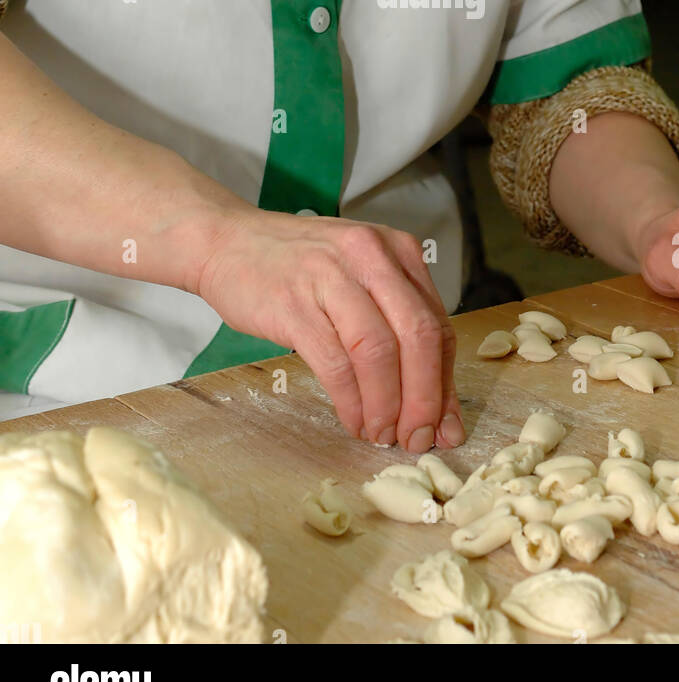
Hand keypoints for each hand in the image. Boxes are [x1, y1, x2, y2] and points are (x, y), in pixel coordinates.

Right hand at [196, 209, 463, 450]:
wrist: (229, 242)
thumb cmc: (301, 268)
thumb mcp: (360, 280)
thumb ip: (398, 330)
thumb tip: (435, 410)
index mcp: (399, 251)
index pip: (439, 326)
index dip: (446, 385)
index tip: (445, 428)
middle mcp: (371, 257)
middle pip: (418, 338)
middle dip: (425, 400)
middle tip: (418, 440)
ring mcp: (331, 277)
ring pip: (379, 353)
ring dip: (386, 406)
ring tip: (382, 435)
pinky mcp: (294, 304)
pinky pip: (335, 363)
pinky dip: (351, 402)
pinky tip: (353, 421)